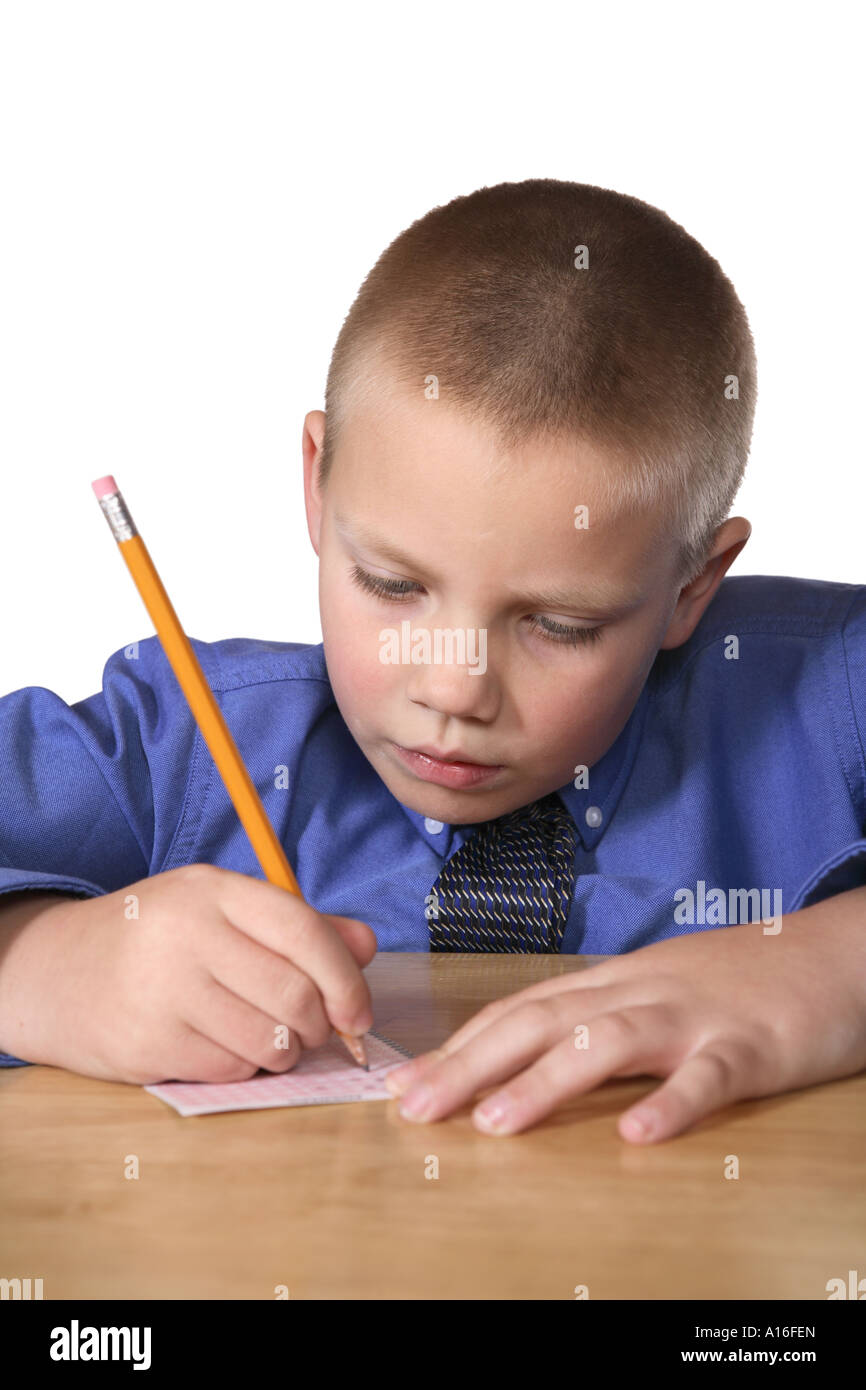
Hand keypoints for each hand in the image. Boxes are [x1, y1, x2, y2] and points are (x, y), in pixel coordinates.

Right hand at [0, 864, 376, 1083]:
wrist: (60, 972)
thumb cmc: (158, 939)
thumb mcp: (221, 911)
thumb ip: (298, 926)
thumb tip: (367, 946)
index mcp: (213, 890)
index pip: (302, 929)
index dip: (346, 978)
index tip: (359, 1012)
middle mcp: (186, 934)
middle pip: (294, 994)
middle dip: (320, 1026)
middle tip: (314, 1031)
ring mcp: (162, 990)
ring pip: (269, 1041)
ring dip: (285, 1052)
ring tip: (269, 1038)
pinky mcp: (147, 1044)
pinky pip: (231, 1069)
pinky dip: (245, 1068)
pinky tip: (224, 1046)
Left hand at [385, 902, 865, 1141]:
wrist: (831, 953)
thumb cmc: (740, 980)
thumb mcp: (658, 990)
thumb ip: (602, 1016)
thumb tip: (532, 1055)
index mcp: (615, 981)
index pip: (522, 1008)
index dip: (460, 1043)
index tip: (405, 1080)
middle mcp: (641, 992)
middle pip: (542, 1020)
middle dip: (471, 1063)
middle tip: (414, 1107)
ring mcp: (694, 1017)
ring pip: (609, 1041)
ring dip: (547, 1080)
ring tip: (495, 1123)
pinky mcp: (750, 1047)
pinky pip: (708, 1077)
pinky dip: (672, 1102)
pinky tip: (638, 1134)